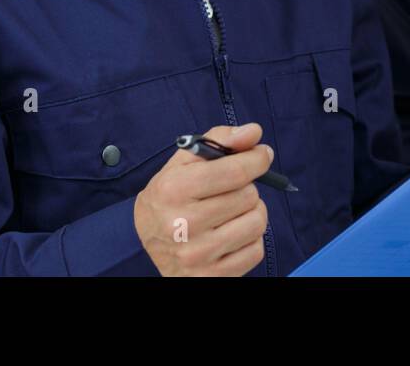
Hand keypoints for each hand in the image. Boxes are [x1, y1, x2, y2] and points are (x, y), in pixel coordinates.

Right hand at [134, 122, 271, 275]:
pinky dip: (250, 239)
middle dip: (246, 188)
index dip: (256, 159)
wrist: (148, 241)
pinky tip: (230, 235)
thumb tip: (253, 133)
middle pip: (249, 196)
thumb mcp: (184, 162)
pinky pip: (256, 251)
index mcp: (173, 190)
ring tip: (232, 213)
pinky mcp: (211, 276)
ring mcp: (197, 255)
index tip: (261, 155)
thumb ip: (219, 140)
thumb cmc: (170, 195)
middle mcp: (183, 224)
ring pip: (257, 223)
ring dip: (251, 213)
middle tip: (230, 191)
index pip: (234, 171)